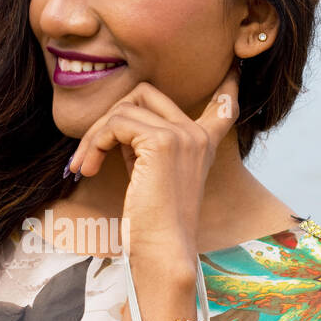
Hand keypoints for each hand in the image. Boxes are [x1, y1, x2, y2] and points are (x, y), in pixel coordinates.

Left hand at [67, 67, 240, 265]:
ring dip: (94, 135)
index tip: (235, 69)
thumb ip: (145, 146)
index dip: (227, 86)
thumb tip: (118, 124)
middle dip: (109, 116)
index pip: (223, 105)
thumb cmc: (152, 225)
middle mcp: (197, 134)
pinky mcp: (162, 142)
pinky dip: (95, 143)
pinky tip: (91, 167)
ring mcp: (183, 135)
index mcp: (203, 144)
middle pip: (145, 93)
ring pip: (123, 108)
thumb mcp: (152, 175)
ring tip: (85, 164)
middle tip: (90, 153)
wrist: (163, 252)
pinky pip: (115, 123)